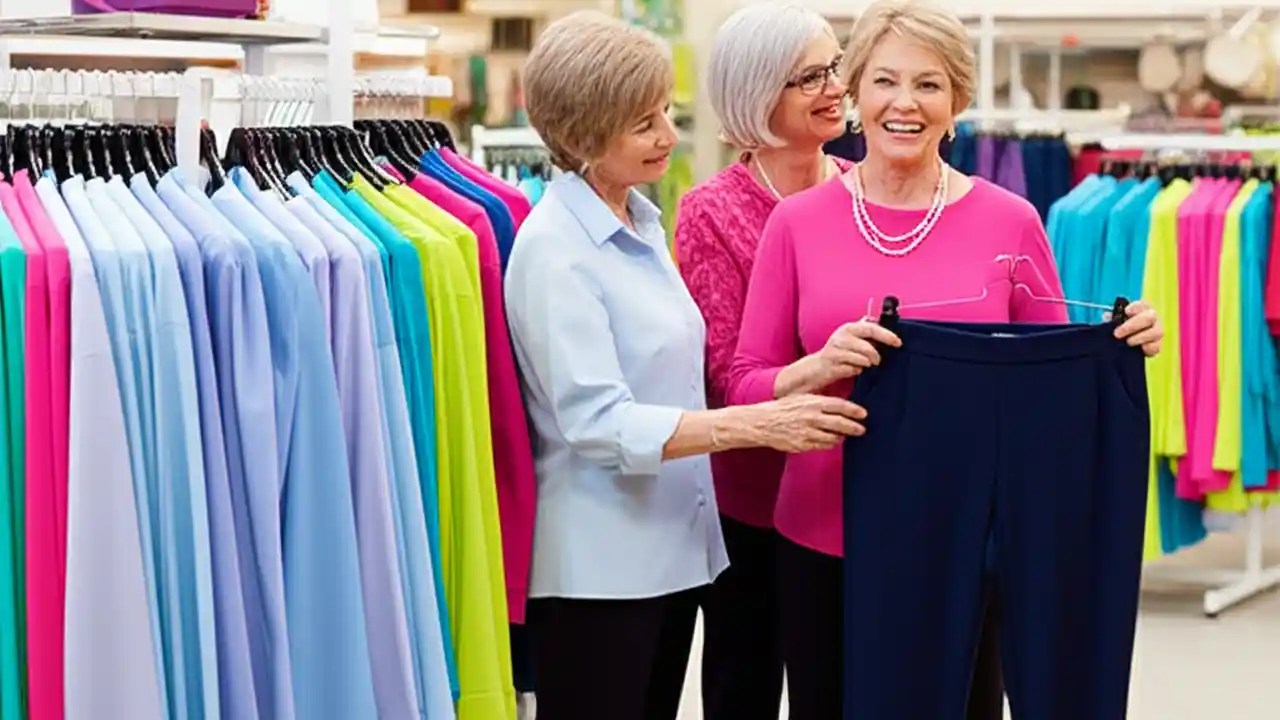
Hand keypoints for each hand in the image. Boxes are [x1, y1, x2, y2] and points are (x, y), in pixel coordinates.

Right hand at [747, 394, 867, 452]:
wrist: (762, 423)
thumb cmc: (781, 409)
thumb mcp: (800, 398)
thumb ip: (818, 401)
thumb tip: (838, 406)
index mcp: (812, 403)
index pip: (839, 405)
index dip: (853, 410)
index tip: (863, 414)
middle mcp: (812, 417)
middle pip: (840, 423)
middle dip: (854, 427)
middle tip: (861, 429)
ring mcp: (808, 432)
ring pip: (832, 437)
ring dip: (841, 437)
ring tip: (845, 436)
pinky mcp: (803, 444)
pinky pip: (822, 446)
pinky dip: (829, 444)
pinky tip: (831, 441)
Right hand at [803, 320, 902, 389]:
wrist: (816, 368)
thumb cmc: (837, 353)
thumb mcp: (850, 338)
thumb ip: (864, 330)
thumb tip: (877, 320)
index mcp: (849, 328)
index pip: (871, 328)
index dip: (887, 335)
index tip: (898, 342)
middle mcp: (842, 336)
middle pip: (868, 346)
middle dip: (876, 354)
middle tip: (877, 361)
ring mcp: (837, 350)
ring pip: (863, 359)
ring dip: (865, 364)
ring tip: (862, 364)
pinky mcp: (834, 364)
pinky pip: (854, 369)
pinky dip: (856, 370)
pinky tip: (851, 369)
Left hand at [1114, 299, 1161, 356]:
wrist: (1126, 343)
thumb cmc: (1120, 327)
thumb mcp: (1114, 321)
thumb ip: (1111, 318)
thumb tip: (1107, 316)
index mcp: (1141, 308)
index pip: (1141, 304)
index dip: (1135, 307)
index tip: (1126, 311)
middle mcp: (1152, 318)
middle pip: (1150, 317)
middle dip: (1133, 325)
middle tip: (1117, 334)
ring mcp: (1157, 331)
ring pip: (1157, 332)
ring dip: (1140, 337)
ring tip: (1128, 342)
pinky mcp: (1157, 345)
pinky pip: (1156, 347)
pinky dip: (1148, 348)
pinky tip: (1139, 349)